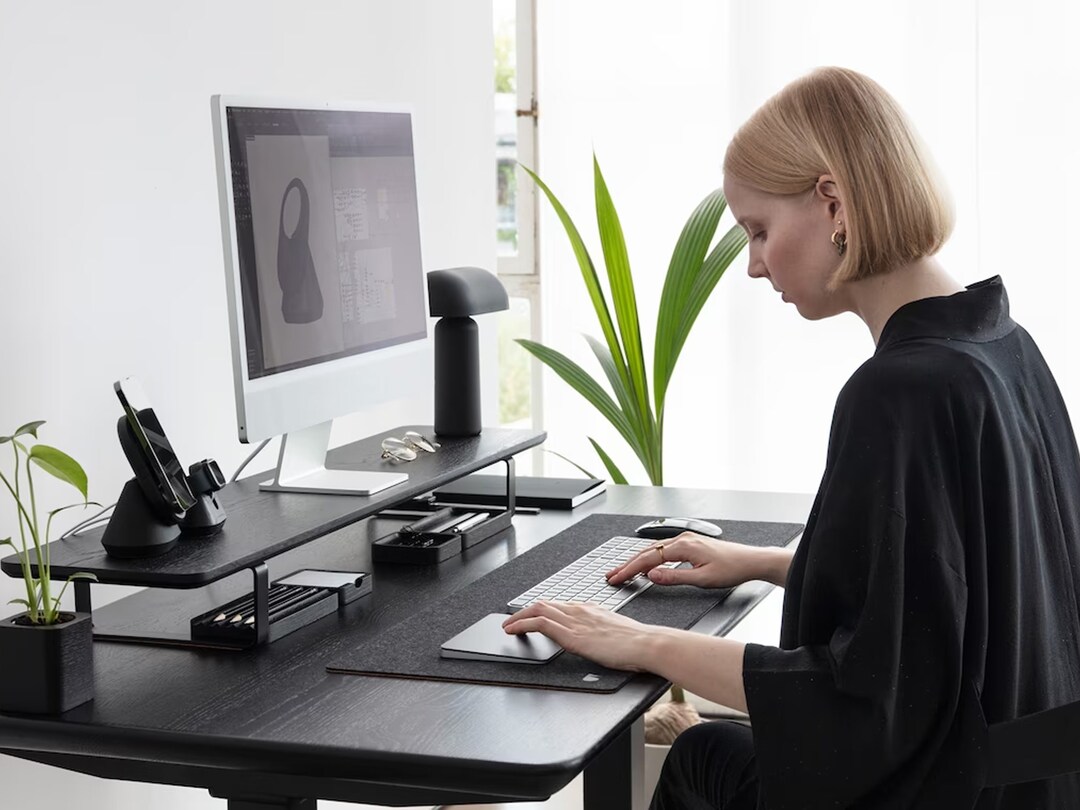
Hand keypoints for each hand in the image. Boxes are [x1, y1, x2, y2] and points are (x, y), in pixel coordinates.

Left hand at [502, 601, 659, 671]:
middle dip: (525, 611)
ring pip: (538, 609)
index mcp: (591, 610)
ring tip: (508, 625)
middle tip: (513, 619)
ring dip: (518, 617)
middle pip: (545, 604)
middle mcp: (580, 611)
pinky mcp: (571, 635)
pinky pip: (540, 623)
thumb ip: (603, 633)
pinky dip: (522, 624)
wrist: (646, 644)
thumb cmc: (638, 643)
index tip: (533, 615)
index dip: (543, 609)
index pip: (560, 605)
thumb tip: (600, 641)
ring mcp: (575, 621)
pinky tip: (513, 630)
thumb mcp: (617, 633)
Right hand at [606, 532, 768, 589]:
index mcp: (683, 546)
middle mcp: (682, 539)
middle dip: (627, 564)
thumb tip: (652, 576)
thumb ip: (674, 577)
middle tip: (612, 575)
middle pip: (647, 552)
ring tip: (624, 571)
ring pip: (654, 550)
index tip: (617, 578)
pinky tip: (647, 565)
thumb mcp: (702, 579)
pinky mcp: (690, 544)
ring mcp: (685, 540)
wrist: (750, 560)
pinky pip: (663, 549)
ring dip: (637, 561)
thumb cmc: (732, 568)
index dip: (630, 569)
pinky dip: (650, 558)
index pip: (648, 558)